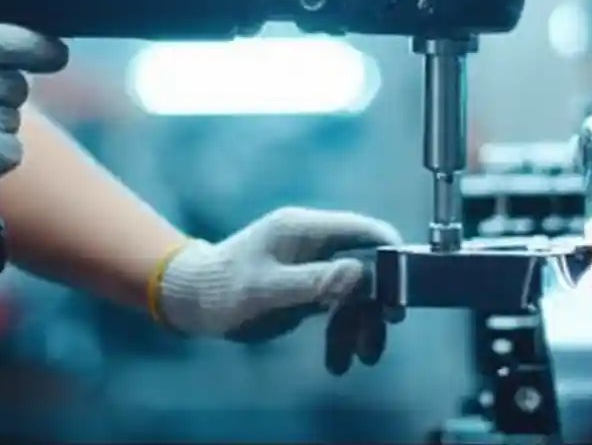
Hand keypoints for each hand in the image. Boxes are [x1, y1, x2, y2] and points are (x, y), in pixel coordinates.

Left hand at [158, 206, 401, 373]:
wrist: (191, 301)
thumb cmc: (220, 289)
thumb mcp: (264, 289)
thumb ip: (312, 281)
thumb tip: (358, 273)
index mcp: (305, 229)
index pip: (364, 230)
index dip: (390, 257)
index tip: (400, 294)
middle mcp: (315, 242)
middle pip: (366, 267)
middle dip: (373, 305)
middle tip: (378, 340)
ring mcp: (313, 265)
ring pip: (355, 292)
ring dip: (359, 326)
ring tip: (358, 360)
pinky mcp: (309, 287)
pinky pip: (338, 307)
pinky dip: (342, 332)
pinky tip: (338, 362)